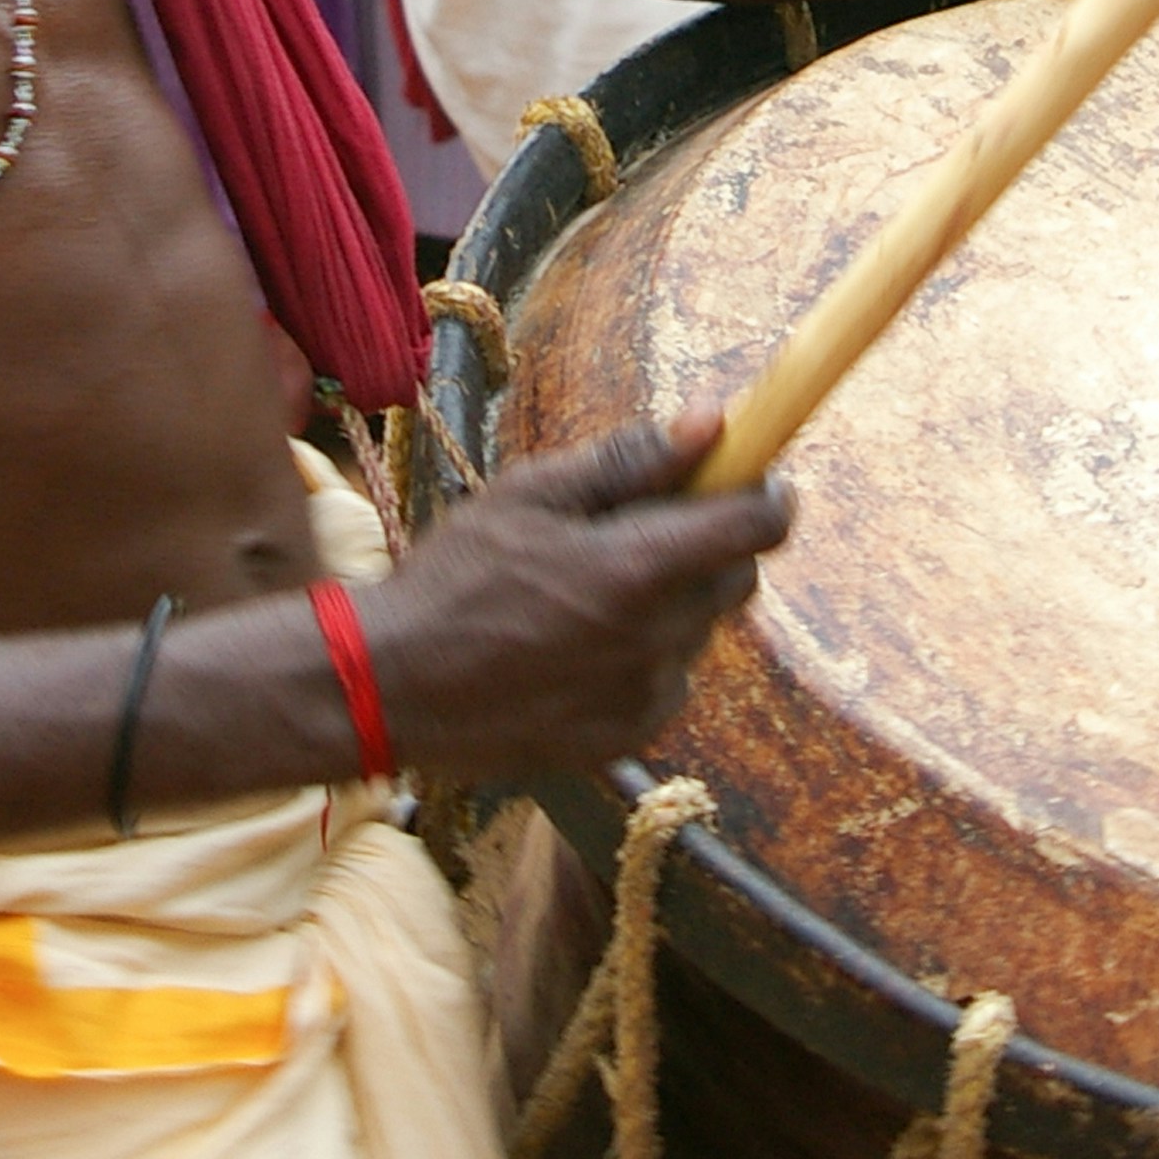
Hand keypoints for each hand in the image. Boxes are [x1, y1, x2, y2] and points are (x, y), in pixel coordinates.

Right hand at [362, 406, 793, 778]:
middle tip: (640, 527)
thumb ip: (628, 459)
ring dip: (671, 602)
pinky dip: (644, 655)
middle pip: (737, 578)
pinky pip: (668, 680)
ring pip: (699, 630)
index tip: (750, 476)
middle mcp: (656, 640)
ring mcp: (645, 697)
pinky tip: (576, 645)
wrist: (391, 688)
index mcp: (635, 569)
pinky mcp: (628, 737)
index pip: (758, 526)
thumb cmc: (452, 578)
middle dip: (709, 544)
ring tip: (586, 592)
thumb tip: (713, 421)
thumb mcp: (528, 494)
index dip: (767, 493)